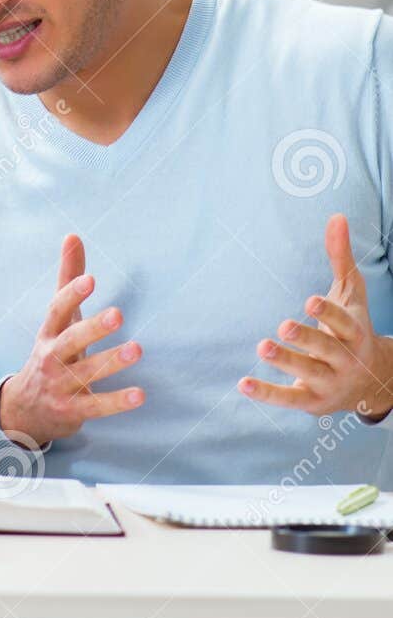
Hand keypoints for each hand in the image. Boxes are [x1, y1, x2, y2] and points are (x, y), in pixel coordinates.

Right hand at [0, 234, 144, 446]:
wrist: (24, 409)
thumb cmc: (51, 353)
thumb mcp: (57, 319)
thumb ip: (68, 279)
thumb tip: (73, 236)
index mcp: (48, 333)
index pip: (57, 311)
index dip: (72, 295)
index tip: (90, 279)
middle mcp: (52, 358)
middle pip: (70, 342)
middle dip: (93, 328)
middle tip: (118, 314)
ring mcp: (61, 386)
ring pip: (86, 374)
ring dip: (111, 361)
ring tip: (136, 349)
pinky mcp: (73, 411)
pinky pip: (96, 406)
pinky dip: (117, 401)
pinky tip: (139, 394)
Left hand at [240, 213, 392, 419]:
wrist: (373, 382)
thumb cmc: (354, 328)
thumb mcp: (351, 294)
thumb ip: (341, 258)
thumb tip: (337, 216)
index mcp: (355, 333)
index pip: (343, 323)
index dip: (328, 313)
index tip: (310, 300)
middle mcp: (345, 360)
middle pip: (326, 349)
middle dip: (306, 338)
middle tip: (283, 325)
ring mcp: (330, 383)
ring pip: (308, 373)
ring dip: (286, 361)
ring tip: (263, 346)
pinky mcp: (312, 402)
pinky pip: (288, 398)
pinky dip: (267, 393)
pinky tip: (243, 383)